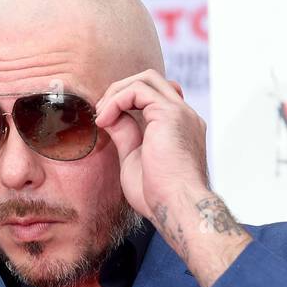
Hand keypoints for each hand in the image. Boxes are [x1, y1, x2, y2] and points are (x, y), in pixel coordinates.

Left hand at [94, 69, 208, 219]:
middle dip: (120, 90)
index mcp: (179, 127)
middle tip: (101, 113)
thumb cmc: (157, 195)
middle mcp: (184, 115)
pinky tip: (105, 120)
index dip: (127, 101)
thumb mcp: (134, 158)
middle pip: (151, 80)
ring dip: (116, 93)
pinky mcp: (170, 113)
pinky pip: (138, 90)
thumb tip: (110, 117)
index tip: (107, 120)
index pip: (154, 97)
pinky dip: (116, 100)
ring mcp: (180, 112)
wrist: (175, 207)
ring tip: (101, 117)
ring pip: (146, 79)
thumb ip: (126, 134)